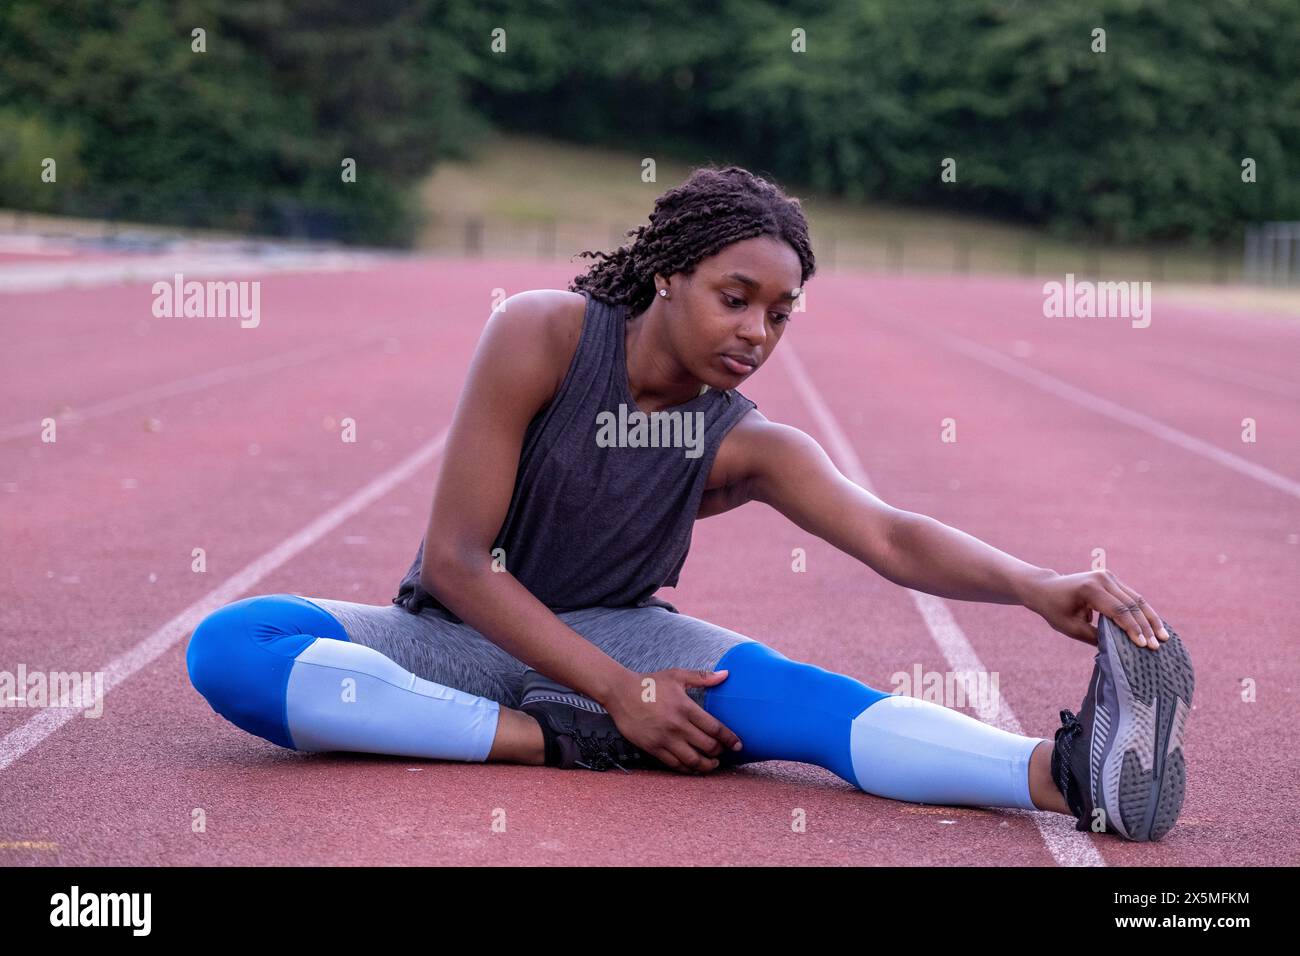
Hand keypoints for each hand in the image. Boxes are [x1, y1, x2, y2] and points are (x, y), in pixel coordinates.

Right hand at [599, 668, 742, 772]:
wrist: (620, 693)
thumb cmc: (650, 683)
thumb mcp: (677, 675)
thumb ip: (703, 677)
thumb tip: (726, 675)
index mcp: (686, 708)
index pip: (715, 728)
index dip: (729, 739)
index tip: (738, 745)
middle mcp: (677, 726)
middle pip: (707, 746)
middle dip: (719, 752)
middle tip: (723, 753)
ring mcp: (664, 739)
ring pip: (692, 760)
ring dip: (706, 765)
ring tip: (712, 764)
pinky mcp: (652, 748)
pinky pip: (674, 764)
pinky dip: (687, 768)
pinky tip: (693, 767)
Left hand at [1021, 569, 1171, 650]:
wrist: (1046, 588)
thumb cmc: (1055, 610)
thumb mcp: (1071, 628)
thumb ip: (1095, 636)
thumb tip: (1119, 648)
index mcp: (1090, 588)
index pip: (1118, 611)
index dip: (1132, 629)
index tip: (1143, 645)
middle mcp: (1102, 578)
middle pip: (1131, 604)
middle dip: (1146, 626)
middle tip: (1158, 646)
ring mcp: (1108, 577)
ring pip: (1136, 599)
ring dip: (1151, 619)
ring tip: (1164, 637)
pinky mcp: (1112, 579)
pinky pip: (1132, 597)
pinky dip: (1144, 612)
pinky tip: (1155, 626)